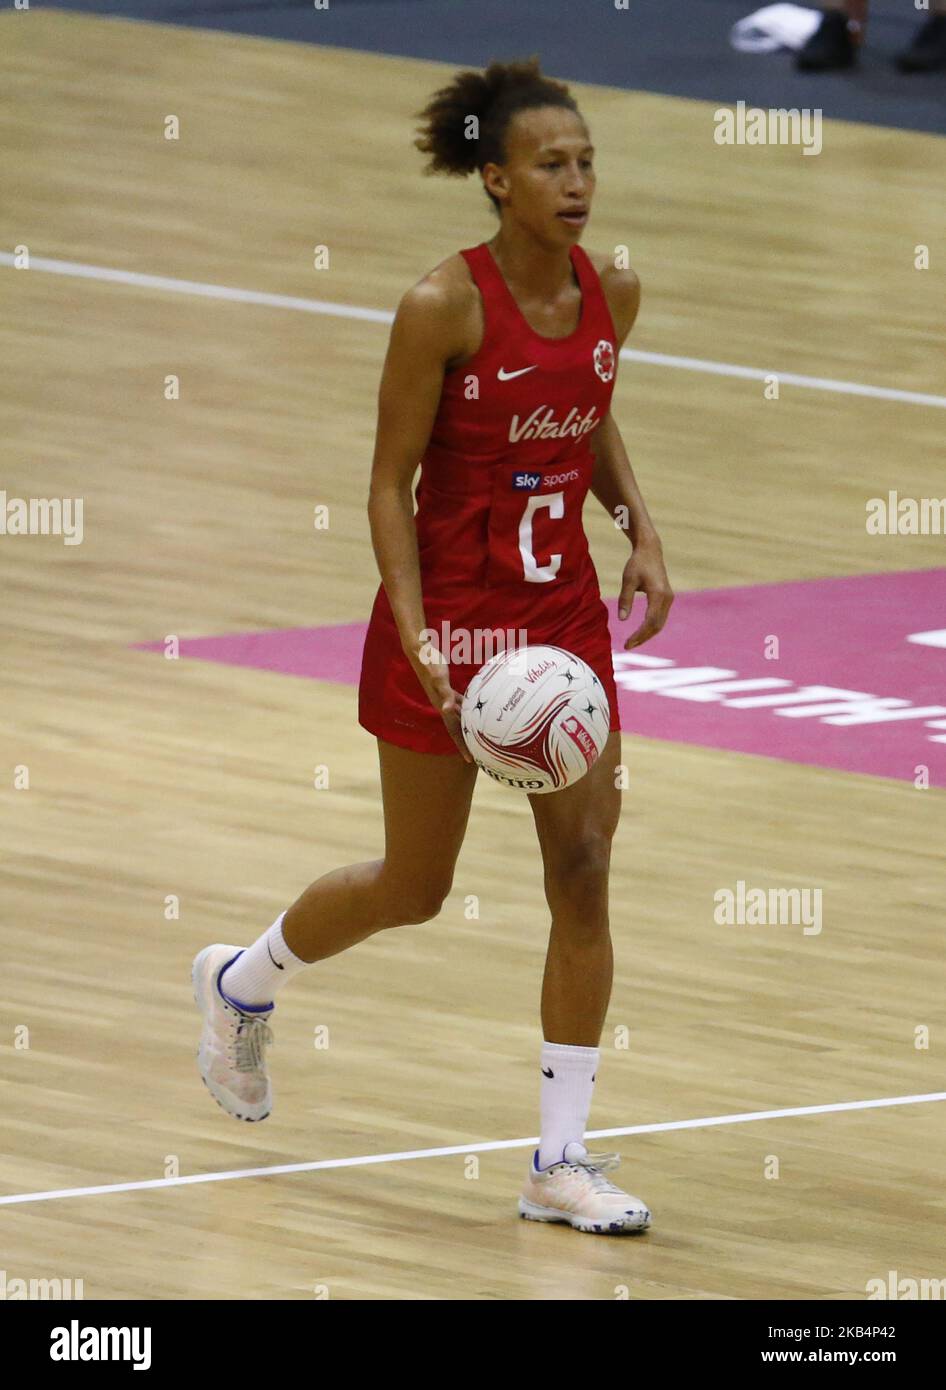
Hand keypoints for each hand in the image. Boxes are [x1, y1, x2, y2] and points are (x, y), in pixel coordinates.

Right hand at [410, 646, 473, 761]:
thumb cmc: (430, 664)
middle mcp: (444, 706)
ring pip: (460, 718)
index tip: (470, 759)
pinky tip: (477, 712)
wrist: (420, 654)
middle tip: (479, 753)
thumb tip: (446, 709)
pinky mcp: (448, 690)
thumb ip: (444, 694)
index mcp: (443, 707)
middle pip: (458, 729)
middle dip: (467, 742)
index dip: (461, 745)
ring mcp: (446, 699)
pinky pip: (461, 705)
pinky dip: (469, 711)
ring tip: (479, 738)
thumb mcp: (439, 679)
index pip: (454, 731)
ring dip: (468, 729)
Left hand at [617, 541, 673, 648]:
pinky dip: (651, 627)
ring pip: (660, 623)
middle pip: (657, 626)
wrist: (650, 550)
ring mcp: (669, 599)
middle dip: (643, 637)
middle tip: (628, 646)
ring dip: (647, 634)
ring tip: (632, 642)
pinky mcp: (667, 598)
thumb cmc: (637, 563)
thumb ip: (625, 599)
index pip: (650, 621)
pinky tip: (640, 632)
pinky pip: (660, 617)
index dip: (639, 635)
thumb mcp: (628, 580)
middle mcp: (667, 598)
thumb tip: (622, 620)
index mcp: (658, 594)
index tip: (627, 643)